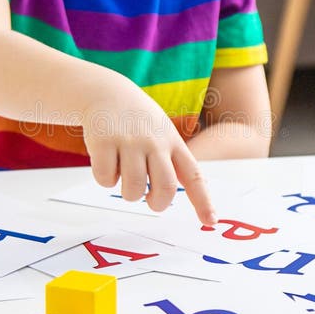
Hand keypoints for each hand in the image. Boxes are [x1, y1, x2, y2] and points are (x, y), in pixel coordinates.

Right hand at [81, 83, 215, 225]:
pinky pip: (106, 180)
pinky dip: (104, 178)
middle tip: (149, 200)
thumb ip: (169, 161)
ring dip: (127, 192)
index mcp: (173, 142)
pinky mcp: (105, 141)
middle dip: (157, 203)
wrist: (107, 92)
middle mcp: (155, 142)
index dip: (203, 201)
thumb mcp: (162, 133)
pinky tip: (106, 160)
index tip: (210, 221)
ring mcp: (130, 141)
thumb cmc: (137, 121)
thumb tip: (168, 197)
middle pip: (165, 189)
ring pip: (133, 190)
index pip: (193, 175)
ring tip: (123, 174)